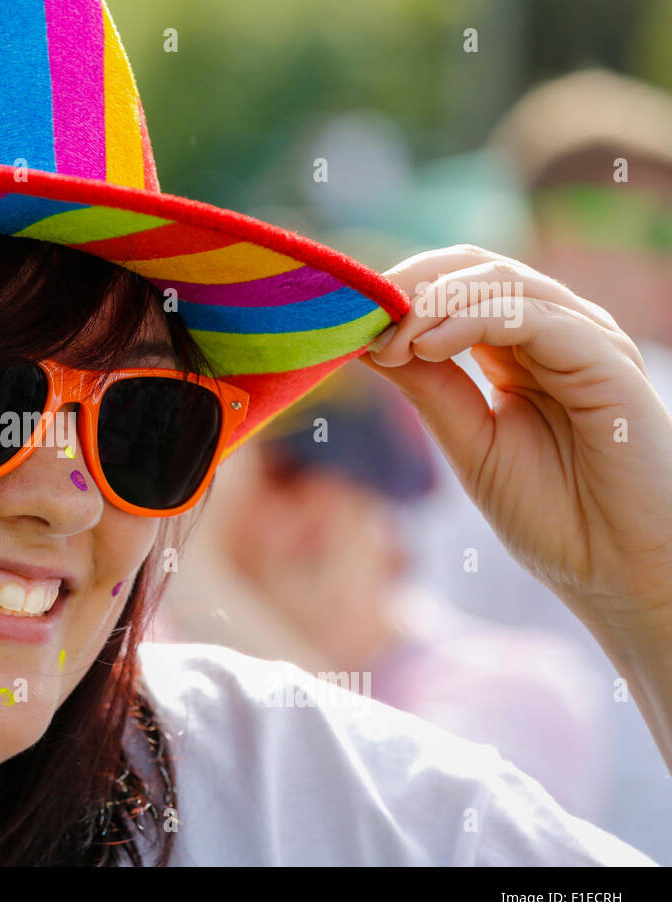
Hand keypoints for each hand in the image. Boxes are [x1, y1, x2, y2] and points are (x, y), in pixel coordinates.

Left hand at [359, 245, 671, 645]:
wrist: (619, 569)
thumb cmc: (552, 513)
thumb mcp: (470, 440)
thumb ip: (430, 386)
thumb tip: (370, 341)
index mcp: (521, 350)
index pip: (456, 287)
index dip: (399, 294)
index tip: (345, 321)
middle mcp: (555, 333)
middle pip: (475, 269)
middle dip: (410, 285)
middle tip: (359, 314)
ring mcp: (585, 341)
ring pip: (501, 282)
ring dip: (432, 302)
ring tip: (388, 339)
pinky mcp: (606, 361)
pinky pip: (535, 315)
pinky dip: (473, 319)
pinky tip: (427, 345)